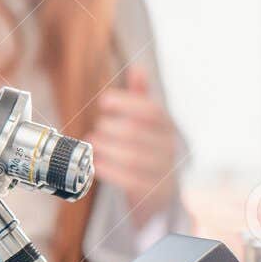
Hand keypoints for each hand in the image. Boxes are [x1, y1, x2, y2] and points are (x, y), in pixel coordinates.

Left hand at [90, 64, 179, 228]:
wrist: (160, 194)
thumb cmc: (148, 150)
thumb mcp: (146, 124)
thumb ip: (141, 98)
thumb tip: (138, 67)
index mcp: (167, 127)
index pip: (152, 111)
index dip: (126, 103)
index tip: (104, 101)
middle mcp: (168, 148)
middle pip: (137, 134)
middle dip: (111, 128)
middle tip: (95, 129)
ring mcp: (163, 172)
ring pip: (133, 158)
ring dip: (106, 149)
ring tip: (91, 143)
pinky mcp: (152, 193)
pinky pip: (130, 181)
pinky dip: (109, 170)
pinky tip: (95, 163)